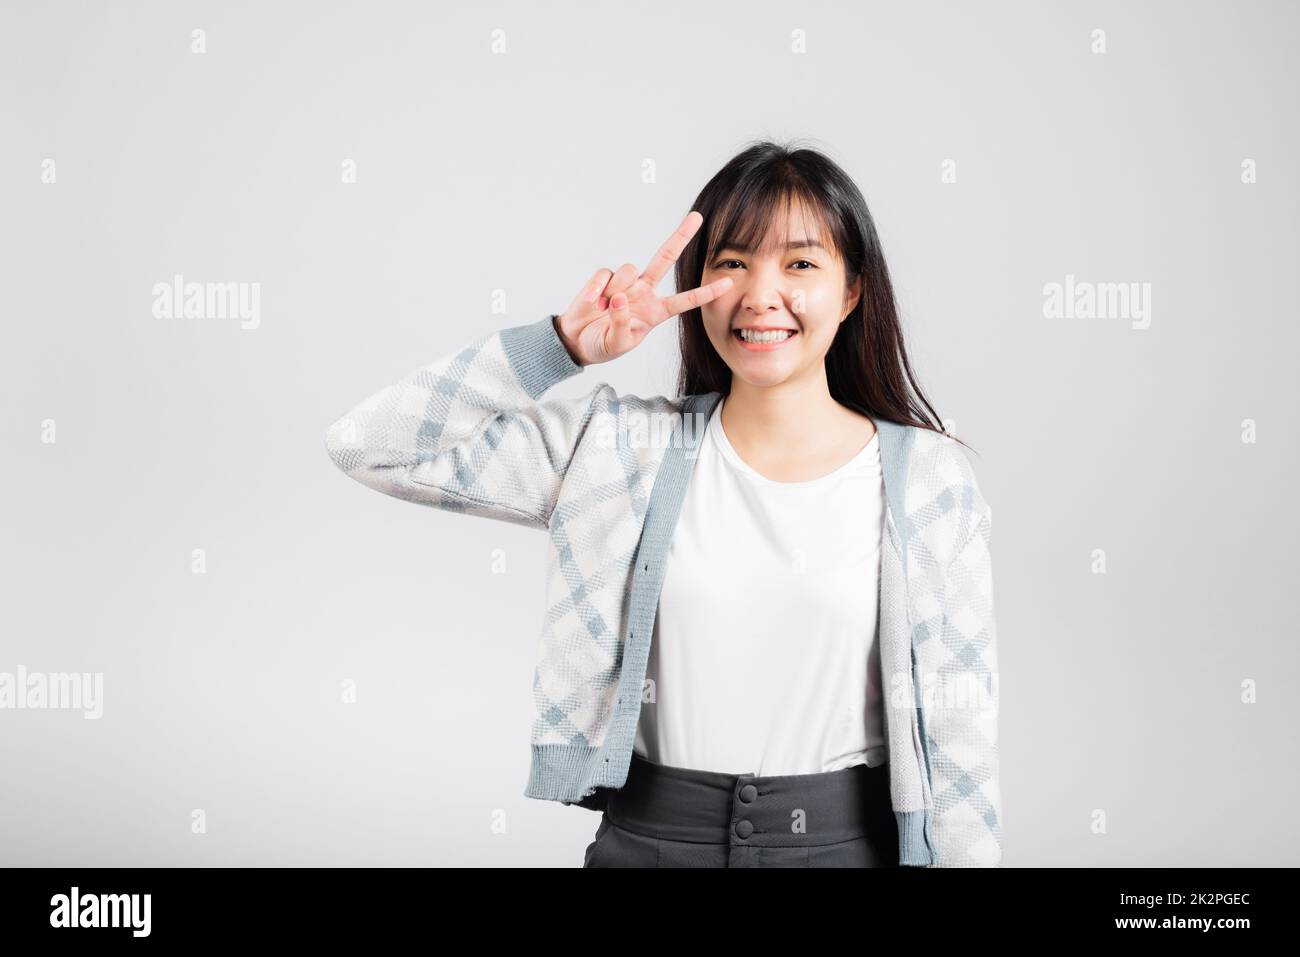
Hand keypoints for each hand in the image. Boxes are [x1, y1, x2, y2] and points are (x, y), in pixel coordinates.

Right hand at [554, 211, 732, 366]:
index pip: (685, 301)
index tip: (727, 284)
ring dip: (615, 290)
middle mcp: (644, 292)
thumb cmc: (603, 345)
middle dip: (680, 237)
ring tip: (603, 311)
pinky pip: (604, 274)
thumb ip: (621, 324)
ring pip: (629, 269)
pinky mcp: (604, 279)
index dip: (705, 293)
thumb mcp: (617, 344)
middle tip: (697, 217)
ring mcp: (624, 283)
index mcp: (655, 312)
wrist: (576, 341)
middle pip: (664, 259)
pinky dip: (596, 289)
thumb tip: (620, 298)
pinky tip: (592, 303)